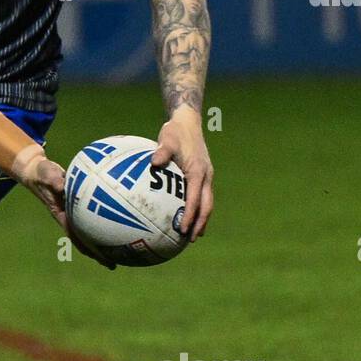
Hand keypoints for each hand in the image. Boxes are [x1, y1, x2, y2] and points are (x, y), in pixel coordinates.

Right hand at [18, 154, 116, 270]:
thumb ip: (53, 180)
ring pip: (89, 231)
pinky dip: (103, 222)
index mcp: (62, 215)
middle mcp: (69, 217)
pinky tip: (117, 222)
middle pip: (84, 241)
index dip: (87, 249)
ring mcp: (74, 213)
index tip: (100, 259)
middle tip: (113, 265)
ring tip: (120, 252)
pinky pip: (93, 216)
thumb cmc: (43, 174)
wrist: (38, 172)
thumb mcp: (46, 175)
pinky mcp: (79, 204)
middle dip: (97, 254)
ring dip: (102, 242)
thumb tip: (61, 185)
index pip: (76, 236)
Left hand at [153, 109, 213, 241]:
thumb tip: (154, 162)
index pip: (194, 199)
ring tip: (192, 235)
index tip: (183, 229)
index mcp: (198, 172)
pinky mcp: (201, 175)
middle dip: (200, 223)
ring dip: (201, 219)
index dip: (189, 215)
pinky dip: (197, 209)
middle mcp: (205, 176)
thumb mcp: (167, 139)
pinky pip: (201, 196)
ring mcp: (205, 176)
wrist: (188, 122)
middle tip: (191, 239)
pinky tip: (186, 217)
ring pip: (206, 202)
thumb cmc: (175, 131)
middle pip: (206, 206)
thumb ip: (162, 151)